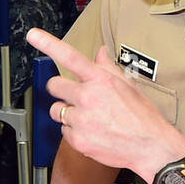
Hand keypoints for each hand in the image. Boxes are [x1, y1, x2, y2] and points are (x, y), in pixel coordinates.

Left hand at [26, 27, 184, 183]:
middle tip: (76, 97)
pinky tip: (92, 132)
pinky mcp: (77, 139)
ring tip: (88, 118)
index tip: (33, 35)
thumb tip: (100, 51)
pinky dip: (74, 132)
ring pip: (57, 110)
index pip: (70, 57)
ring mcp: (81, 119)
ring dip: (67, 113)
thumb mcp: (128, 85)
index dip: (49, 44)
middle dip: (62, 90)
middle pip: (54, 86)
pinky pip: (64, 131)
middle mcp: (88, 97)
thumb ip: (108, 67)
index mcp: (100, 80)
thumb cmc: (142, 116)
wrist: (151, 147)